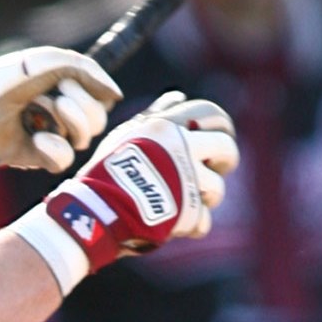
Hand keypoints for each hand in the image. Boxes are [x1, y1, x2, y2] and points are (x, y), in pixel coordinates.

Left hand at [0, 46, 121, 183]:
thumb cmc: (5, 80)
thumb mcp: (48, 62)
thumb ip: (88, 71)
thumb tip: (116, 96)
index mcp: (61, 85)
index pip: (100, 97)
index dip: (93, 93)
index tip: (68, 83)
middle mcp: (58, 111)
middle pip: (98, 120)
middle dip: (80, 109)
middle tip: (53, 98)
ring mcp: (48, 134)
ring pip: (84, 140)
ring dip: (66, 122)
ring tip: (37, 113)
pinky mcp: (36, 156)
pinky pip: (64, 160)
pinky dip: (54, 148)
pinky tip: (36, 139)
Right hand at [13, 91, 238, 292]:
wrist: (95, 210)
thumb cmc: (106, 171)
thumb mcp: (128, 134)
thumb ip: (157, 114)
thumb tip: (179, 96)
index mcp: (168, 127)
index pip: (211, 114)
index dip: (220, 127)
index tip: (213, 140)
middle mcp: (183, 150)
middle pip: (227, 149)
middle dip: (225, 162)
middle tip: (213, 170)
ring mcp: (188, 181)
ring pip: (216, 189)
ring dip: (204, 198)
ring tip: (181, 203)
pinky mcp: (188, 213)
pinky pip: (204, 221)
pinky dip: (192, 225)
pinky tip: (175, 225)